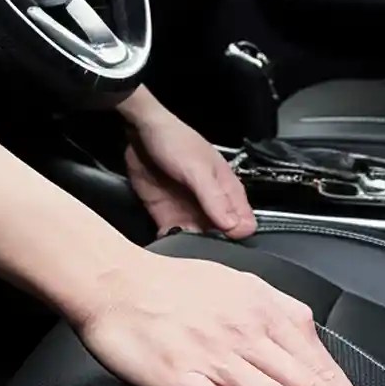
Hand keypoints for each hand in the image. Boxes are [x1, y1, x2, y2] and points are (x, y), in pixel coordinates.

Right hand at [77, 252, 384, 385]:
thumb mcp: (238, 283)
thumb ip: (275, 312)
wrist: (114, 281)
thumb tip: (307, 335)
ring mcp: (216, 357)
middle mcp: (248, 333)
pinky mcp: (183, 378)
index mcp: (266, 310)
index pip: (321, 363)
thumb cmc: (173, 285)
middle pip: (309, 384)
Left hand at [119, 88, 256, 238]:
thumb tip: (234, 228)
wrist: (140, 133)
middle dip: (214, 248)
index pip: (244, 223)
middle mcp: (211, 206)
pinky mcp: (168, 216)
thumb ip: (214, 198)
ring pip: (199, 241)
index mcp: (228, 192)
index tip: (223, 240)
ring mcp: (190, 212)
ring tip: (183, 249)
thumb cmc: (176, 142)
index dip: (236, 235)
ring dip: (192, 249)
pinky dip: (172, 244)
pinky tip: (167, 245)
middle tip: (201, 252)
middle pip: (222, 237)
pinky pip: (174, 236)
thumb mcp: (198, 169)